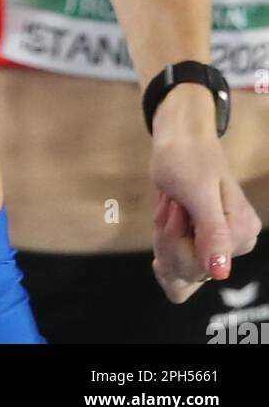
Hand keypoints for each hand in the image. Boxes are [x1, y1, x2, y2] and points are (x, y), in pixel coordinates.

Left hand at [150, 118, 260, 302]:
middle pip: (188, 272)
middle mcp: (236, 243)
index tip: (175, 209)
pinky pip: (177, 257)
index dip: (174, 242)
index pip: (199, 269)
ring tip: (170, 204)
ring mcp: (219, 241)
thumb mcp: (197, 192)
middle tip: (171, 204)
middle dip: (168, 238)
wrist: (179, 134)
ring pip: (179, 267)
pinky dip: (165, 235)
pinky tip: (168, 213)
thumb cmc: (186, 156)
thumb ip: (212, 232)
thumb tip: (221, 273)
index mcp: (241, 233)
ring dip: (164, 234)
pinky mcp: (204, 238)